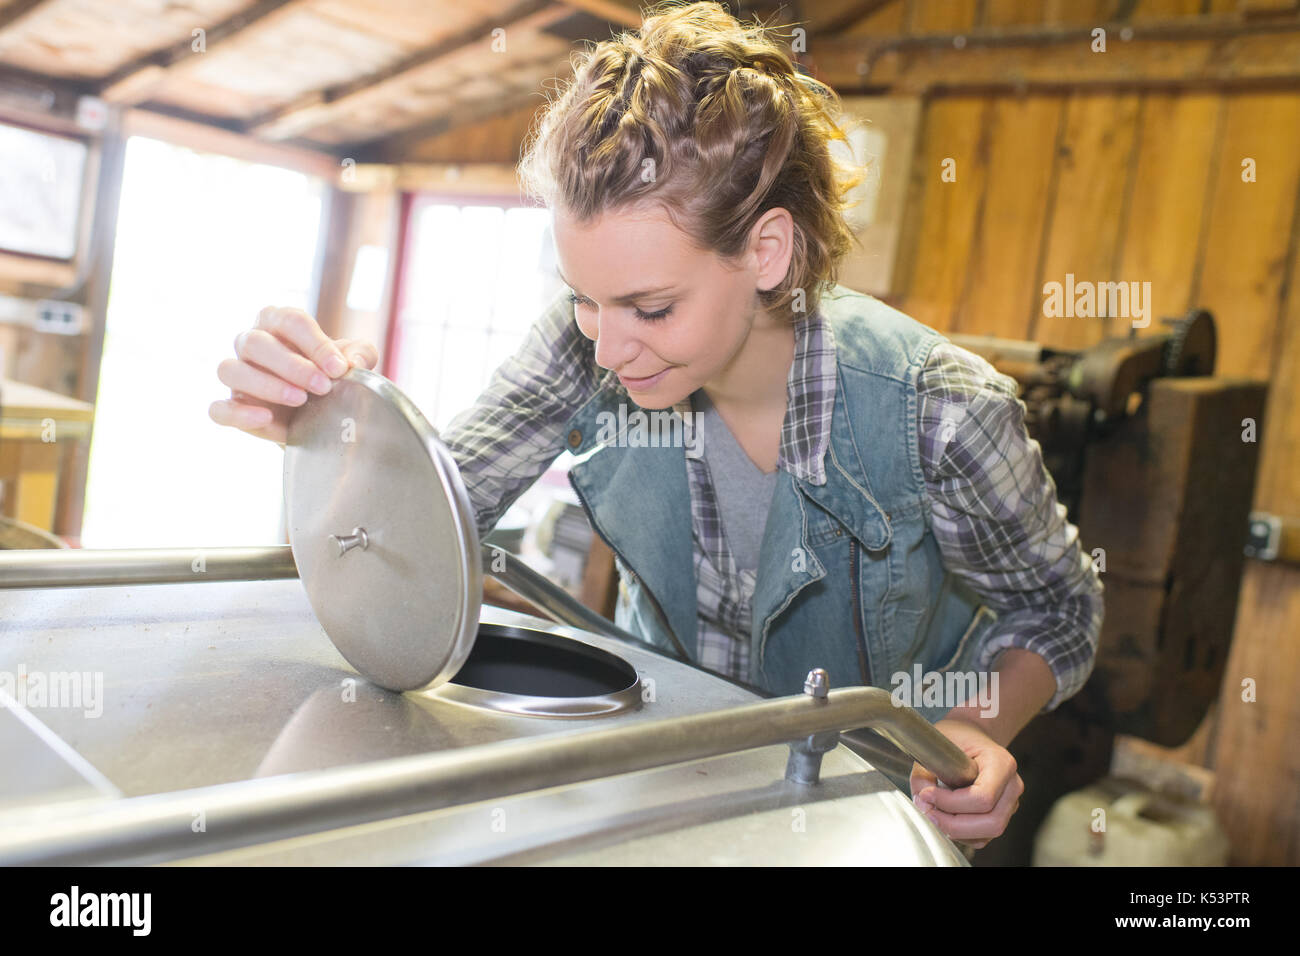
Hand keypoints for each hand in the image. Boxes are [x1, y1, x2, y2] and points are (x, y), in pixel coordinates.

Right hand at [209, 306, 378, 443]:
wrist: (321, 412)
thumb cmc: (332, 375)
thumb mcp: (354, 360)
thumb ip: (361, 354)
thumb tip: (354, 362)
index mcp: (278, 322)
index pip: (289, 320)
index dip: (315, 343)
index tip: (339, 368)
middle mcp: (251, 343)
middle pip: (256, 342)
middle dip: (292, 365)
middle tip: (322, 386)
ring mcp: (238, 374)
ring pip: (230, 370)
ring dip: (266, 385)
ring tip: (300, 400)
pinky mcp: (232, 406)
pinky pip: (219, 409)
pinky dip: (238, 414)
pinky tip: (265, 418)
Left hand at [909, 717, 1022, 850]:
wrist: (971, 735)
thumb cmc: (957, 738)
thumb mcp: (936, 747)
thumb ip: (923, 774)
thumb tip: (921, 801)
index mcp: (1002, 764)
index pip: (983, 797)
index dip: (951, 803)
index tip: (927, 795)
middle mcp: (1012, 786)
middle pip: (992, 822)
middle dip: (954, 824)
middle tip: (928, 811)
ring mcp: (1010, 803)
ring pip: (989, 833)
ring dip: (956, 831)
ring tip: (933, 813)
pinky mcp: (1001, 815)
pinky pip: (984, 837)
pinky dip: (962, 834)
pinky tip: (945, 818)